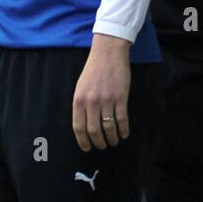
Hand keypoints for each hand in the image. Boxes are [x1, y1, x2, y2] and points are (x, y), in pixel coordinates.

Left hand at [73, 34, 130, 151]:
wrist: (108, 53)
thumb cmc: (93, 71)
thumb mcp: (80, 87)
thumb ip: (81, 105)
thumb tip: (83, 126)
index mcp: (78, 100)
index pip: (79, 127)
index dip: (83, 141)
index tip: (87, 148)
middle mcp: (91, 102)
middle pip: (94, 130)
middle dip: (98, 142)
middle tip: (102, 146)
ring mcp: (106, 100)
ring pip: (108, 127)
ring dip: (112, 138)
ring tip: (114, 141)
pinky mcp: (121, 97)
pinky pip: (122, 119)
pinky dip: (123, 130)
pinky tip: (124, 134)